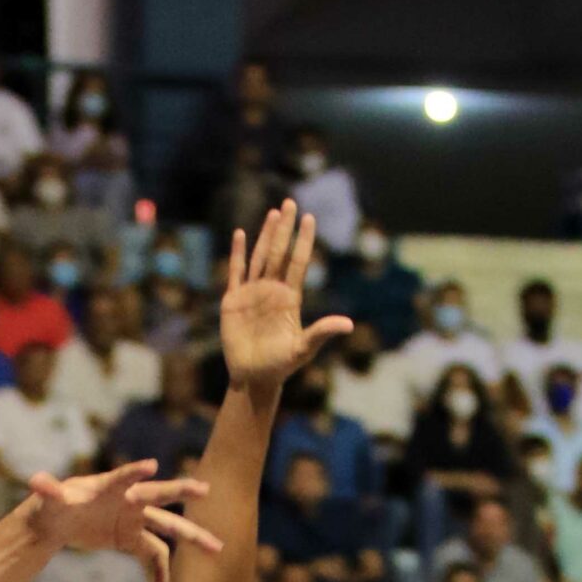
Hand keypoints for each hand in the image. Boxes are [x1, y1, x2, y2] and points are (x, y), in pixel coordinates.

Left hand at [26, 460, 220, 581]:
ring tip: (217, 550)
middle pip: (160, 496)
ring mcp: (135, 521)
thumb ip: (47, 490)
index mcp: (111, 486)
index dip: (135, 472)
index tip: (151, 466)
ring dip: (192, 538)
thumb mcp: (49, 500)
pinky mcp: (132, 540)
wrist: (60, 521)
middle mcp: (130, 500)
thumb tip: (35, 481)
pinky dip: (159, 572)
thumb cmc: (56, 504)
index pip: (125, 476)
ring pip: (168, 528)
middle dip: (183, 491)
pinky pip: (152, 556)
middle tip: (206, 489)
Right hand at [221, 201, 352, 395]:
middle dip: (285, 229)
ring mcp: (252, 294)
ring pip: (260, 257)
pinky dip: (237, 254)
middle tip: (290, 203)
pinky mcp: (233, 302)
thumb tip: (349, 325)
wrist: (254, 378)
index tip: (309, 218)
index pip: (298, 263)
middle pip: (279, 253)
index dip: (303, 241)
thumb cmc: (280, 365)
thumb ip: (322, 332)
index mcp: (289, 298)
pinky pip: (236, 273)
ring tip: (273, 213)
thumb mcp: (303, 349)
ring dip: (265, 235)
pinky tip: (240, 234)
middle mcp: (272, 290)